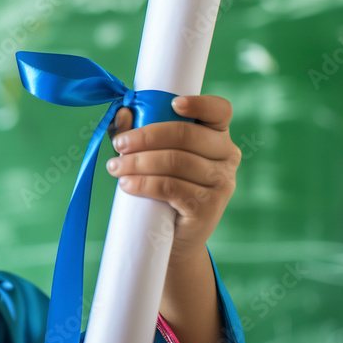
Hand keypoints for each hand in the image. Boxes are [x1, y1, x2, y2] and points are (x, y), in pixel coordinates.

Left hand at [105, 95, 239, 257]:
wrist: (174, 238)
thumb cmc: (162, 188)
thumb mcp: (151, 155)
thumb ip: (137, 131)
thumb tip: (123, 113)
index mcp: (217, 136)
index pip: (219, 110)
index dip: (199, 104)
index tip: (172, 104)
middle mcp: (227, 156)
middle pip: (186, 135)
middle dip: (146, 137)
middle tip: (119, 145)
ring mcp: (222, 183)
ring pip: (175, 161)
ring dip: (138, 162)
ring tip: (115, 168)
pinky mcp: (209, 207)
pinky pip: (171, 187)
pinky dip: (144, 184)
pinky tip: (126, 184)